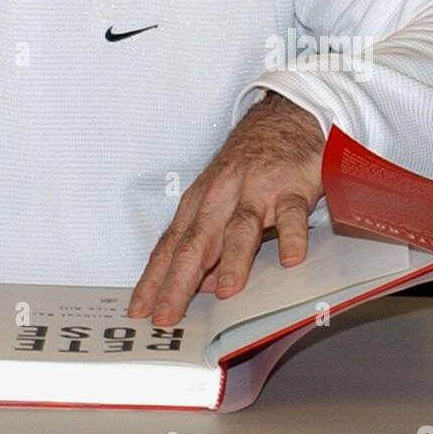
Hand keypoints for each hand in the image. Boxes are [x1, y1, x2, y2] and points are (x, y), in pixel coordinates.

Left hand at [127, 92, 324, 325]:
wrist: (282, 120)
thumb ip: (206, 243)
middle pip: (196, 242)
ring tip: (226, 291)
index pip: (170, 246)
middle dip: (179, 280)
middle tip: (169, 313)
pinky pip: (291, 214)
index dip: (154, 279)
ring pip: (240, 228)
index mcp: (199, 204)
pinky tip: (291, 259)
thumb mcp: (218, 201)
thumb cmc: (246, 166)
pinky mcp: (291, 187)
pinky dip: (292, 235)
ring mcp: (255, 190)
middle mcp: (221, 197)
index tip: (140, 310)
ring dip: (232, 259)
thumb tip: (197, 286)